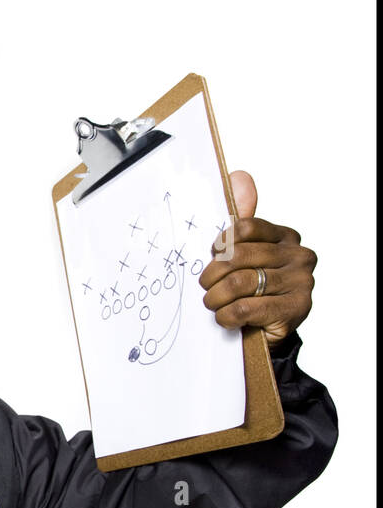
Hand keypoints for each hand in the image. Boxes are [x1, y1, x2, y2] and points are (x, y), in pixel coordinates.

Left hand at [199, 170, 315, 348]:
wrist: (265, 331)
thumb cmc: (250, 290)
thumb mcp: (241, 256)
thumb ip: (238, 222)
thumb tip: (239, 176)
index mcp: (285, 236)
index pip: (244, 228)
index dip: (220, 245)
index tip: (211, 256)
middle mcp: (299, 255)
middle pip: (239, 257)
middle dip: (212, 275)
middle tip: (205, 285)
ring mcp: (301, 282)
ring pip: (240, 283)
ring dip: (216, 297)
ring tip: (212, 303)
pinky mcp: (296, 308)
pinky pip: (246, 307)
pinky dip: (227, 315)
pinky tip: (225, 318)